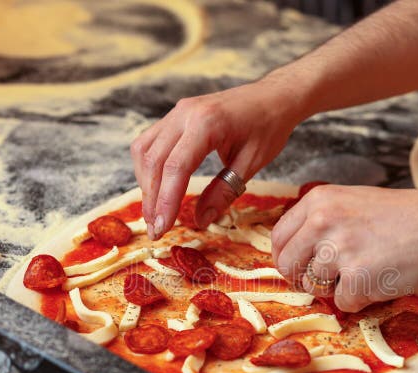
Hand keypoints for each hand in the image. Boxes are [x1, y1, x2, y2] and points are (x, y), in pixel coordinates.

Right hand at [131, 76, 304, 239]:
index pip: (176, 167)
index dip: (166, 201)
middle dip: (152, 199)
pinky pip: (150, 142)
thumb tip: (200, 220)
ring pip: (144, 150)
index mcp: (207, 123)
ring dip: (146, 184)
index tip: (163, 228)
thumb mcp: (251, 164)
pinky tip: (158, 188)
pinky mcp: (176, 115)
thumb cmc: (268, 127)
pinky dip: (149, 168)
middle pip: (154, 161)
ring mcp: (177, 112)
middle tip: (156, 230)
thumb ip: (224, 192)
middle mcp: (185, 113)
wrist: (273, 97)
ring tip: (155, 213)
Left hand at [271, 185, 417, 311]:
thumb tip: (293, 256)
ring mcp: (340, 250)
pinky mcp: (358, 278)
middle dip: (306, 278)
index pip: (278, 238)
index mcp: (319, 201)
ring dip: (337, 288)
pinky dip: (361, 300)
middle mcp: (323, 221)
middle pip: (288, 266)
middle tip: (333, 279)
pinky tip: (382, 280)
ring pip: (314, 287)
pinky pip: (343, 304)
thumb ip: (321, 223)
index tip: (301, 268)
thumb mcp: (353, 204)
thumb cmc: (406, 217)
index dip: (288, 259)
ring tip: (368, 270)